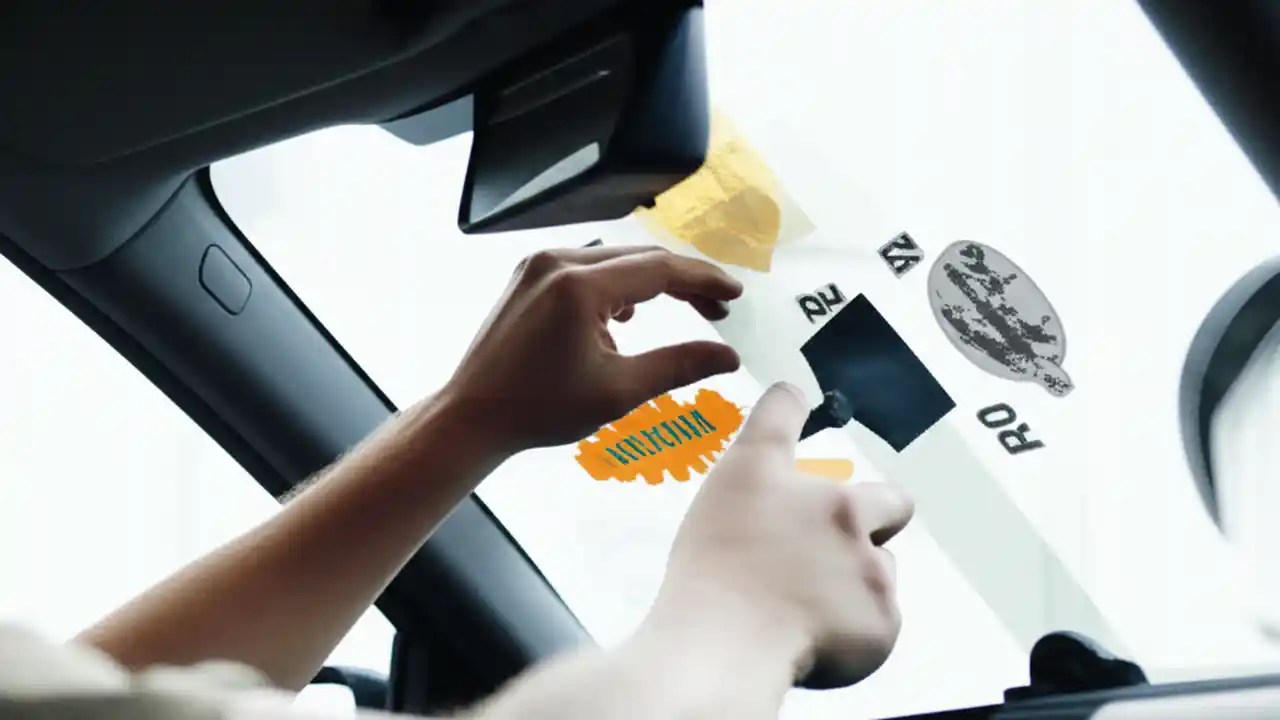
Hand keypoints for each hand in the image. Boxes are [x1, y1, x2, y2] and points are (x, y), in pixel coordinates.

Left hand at [439, 245, 744, 450]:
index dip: (704, 279)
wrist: (472, 416)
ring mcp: (538, 265)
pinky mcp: (528, 275)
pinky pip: (587, 268)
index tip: (735, 293)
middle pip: (640, 259)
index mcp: (579, 286)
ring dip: (652, 283)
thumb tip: (729, 356)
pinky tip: (630, 317)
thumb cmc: (539, 409)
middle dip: (684, 281)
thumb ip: (679, 366)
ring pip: (615, 261)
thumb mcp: (619, 391)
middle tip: (720, 308)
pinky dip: (618, 285)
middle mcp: (556, 261)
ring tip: (688, 309)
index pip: (660, 269)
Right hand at [650, 382, 914, 688]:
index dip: (790, 404)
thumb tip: (783, 435)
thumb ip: (754, 471)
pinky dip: (854, 630)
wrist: (723, 646)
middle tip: (832, 548)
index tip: (794, 403)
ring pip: (881, 568)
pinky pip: (879, 619)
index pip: (782, 412)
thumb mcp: (715, 507)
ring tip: (804, 609)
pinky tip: (813, 638)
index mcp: (780, 478)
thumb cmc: (710, 578)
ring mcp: (868, 566)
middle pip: (891, 499)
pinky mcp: (882, 620)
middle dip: (874, 519)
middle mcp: (835, 508)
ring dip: (856, 582)